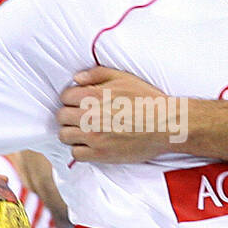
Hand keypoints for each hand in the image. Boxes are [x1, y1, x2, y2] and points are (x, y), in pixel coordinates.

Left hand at [57, 66, 178, 162]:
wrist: (165, 124)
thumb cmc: (146, 99)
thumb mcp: (123, 77)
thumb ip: (97, 74)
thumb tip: (76, 79)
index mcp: (93, 95)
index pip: (65, 96)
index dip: (72, 99)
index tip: (80, 103)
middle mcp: (89, 115)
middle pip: (61, 117)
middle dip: (70, 115)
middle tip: (83, 117)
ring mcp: (93, 136)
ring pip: (65, 136)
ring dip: (72, 133)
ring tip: (85, 131)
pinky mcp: (100, 154)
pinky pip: (76, 154)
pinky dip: (81, 150)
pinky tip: (91, 145)